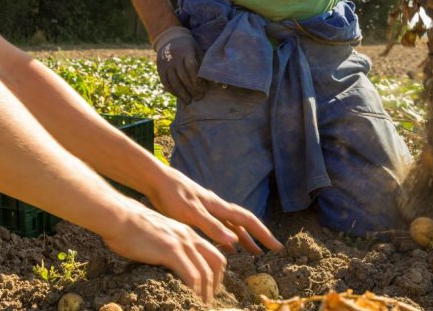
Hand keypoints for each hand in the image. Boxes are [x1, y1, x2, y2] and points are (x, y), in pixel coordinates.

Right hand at [101, 201, 227, 302]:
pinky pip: (191, 276)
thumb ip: (164, 245)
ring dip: (205, 292)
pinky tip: (190, 299)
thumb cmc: (129, 225)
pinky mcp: (171, 251)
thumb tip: (161, 261)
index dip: (214, 272)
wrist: (118, 216)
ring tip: (200, 304)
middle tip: (208, 299)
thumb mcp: (155, 233)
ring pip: (205, 272)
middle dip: (215, 284)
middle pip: (216, 262)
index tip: (208, 287)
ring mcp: (181, 243)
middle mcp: (188, 236)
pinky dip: (194, 291)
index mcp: (185, 232)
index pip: (211, 253)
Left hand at [146, 166, 282, 255]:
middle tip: (270, 251)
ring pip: (231, 226)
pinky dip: (226, 237)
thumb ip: (211, 227)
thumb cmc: (171, 195)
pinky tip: (225, 246)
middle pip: (243, 223)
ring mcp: (208, 209)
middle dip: (258, 237)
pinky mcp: (197, 212)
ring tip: (252, 253)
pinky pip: (219, 227)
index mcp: (218, 207)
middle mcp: (217, 207)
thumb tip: (234, 241)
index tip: (277, 247)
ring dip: (243, 239)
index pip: (247, 220)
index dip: (263, 234)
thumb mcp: (190, 214)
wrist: (155, 180)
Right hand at [153, 26, 204, 102]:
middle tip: (199, 97)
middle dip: (191, 89)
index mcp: (186, 51)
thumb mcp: (198, 50)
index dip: (197, 80)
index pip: (191, 67)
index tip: (203, 88)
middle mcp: (174, 58)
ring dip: (181, 93)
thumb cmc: (189, 47)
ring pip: (173, 81)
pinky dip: (172, 90)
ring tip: (189, 101)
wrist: (170, 38)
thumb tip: (216, 81)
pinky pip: (165, 82)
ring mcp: (166, 63)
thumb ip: (203, 64)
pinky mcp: (160, 68)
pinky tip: (179, 96)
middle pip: (182, 76)